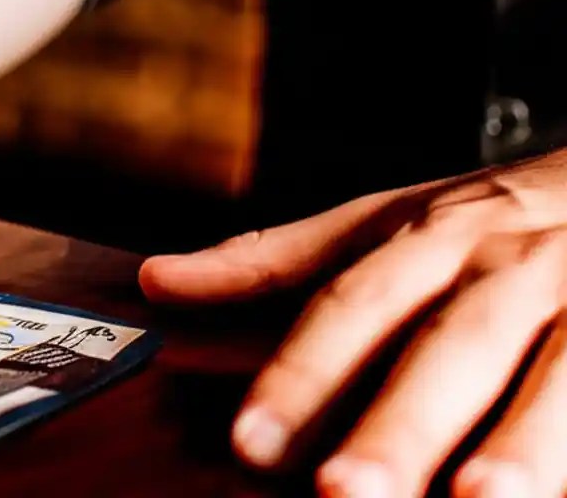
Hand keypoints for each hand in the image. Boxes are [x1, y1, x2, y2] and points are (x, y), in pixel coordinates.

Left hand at [140, 151, 566, 496]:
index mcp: (428, 235)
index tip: (251, 442)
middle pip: (449, 346)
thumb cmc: (484, 215)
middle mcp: (504, 264)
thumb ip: (272, 258)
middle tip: (344, 493)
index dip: (303, 371)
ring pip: (557, 372)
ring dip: (522, 441)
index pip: (352, 304)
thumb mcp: (380, 219)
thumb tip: (157, 279)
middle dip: (400, 422)